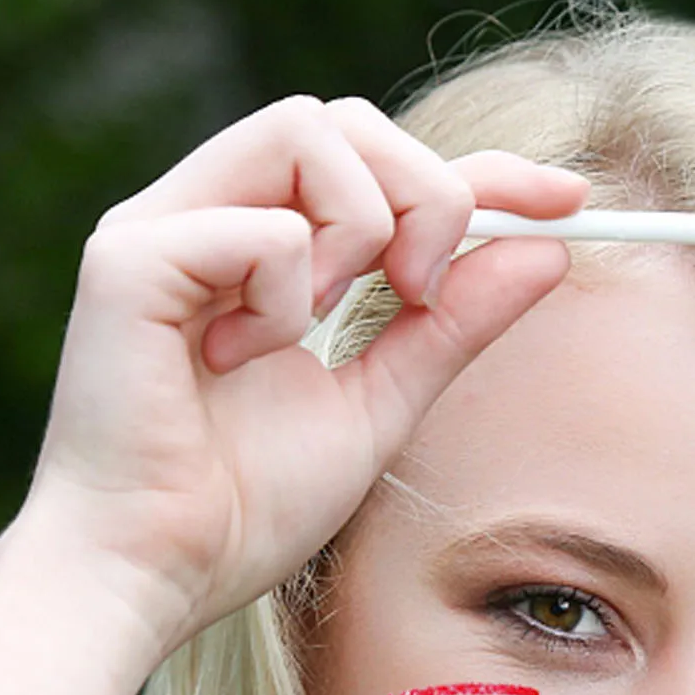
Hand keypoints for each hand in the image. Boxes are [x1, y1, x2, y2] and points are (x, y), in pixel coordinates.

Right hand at [7, 94, 589, 661]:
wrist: (160, 575)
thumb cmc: (245, 506)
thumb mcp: (378, 406)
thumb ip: (449, 327)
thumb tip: (546, 251)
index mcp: (262, 247)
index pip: (381, 164)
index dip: (481, 170)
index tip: (567, 201)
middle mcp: (210, 213)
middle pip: (349, 118)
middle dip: (423, 195)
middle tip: (420, 294)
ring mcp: (164, 225)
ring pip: (307, 131)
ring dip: (356, 232)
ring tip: (316, 327)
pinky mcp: (127, 255)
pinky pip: (259, 225)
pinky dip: (284, 295)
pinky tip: (240, 359)